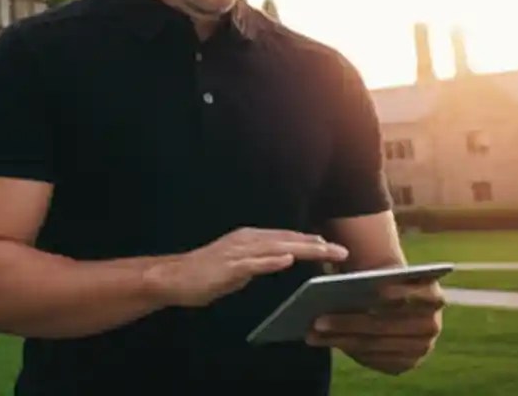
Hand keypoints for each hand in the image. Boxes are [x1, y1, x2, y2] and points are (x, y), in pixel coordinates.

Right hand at [144, 227, 348, 307]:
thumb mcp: (240, 267)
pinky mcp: (229, 266)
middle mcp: (247, 240)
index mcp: (250, 239)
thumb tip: (282, 260)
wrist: (175, 278)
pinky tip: (287, 259)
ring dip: (302, 249)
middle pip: (288, 240)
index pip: (287, 239)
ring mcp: (238, 252)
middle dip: (317, 245)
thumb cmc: (206, 275)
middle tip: (343, 251)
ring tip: (325, 251)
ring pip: (276, 247)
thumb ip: (260, 262)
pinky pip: (253, 262)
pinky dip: (271, 260)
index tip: (334, 248)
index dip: (311, 242)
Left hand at [305, 278, 445, 375]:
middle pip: (384, 324)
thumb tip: (337, 268)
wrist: (402, 308)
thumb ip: (371, 274)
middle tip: (317, 319)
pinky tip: (325, 341)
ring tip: (313, 332)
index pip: (409, 294)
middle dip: (348, 322)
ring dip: (340, 338)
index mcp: (432, 295)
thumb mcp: (384, 273)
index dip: (388, 293)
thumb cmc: (384, 283)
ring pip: (374, 343)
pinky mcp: (407, 362)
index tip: (359, 289)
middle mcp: (431, 324)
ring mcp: (421, 347)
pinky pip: (374, 359)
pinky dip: (347, 349)